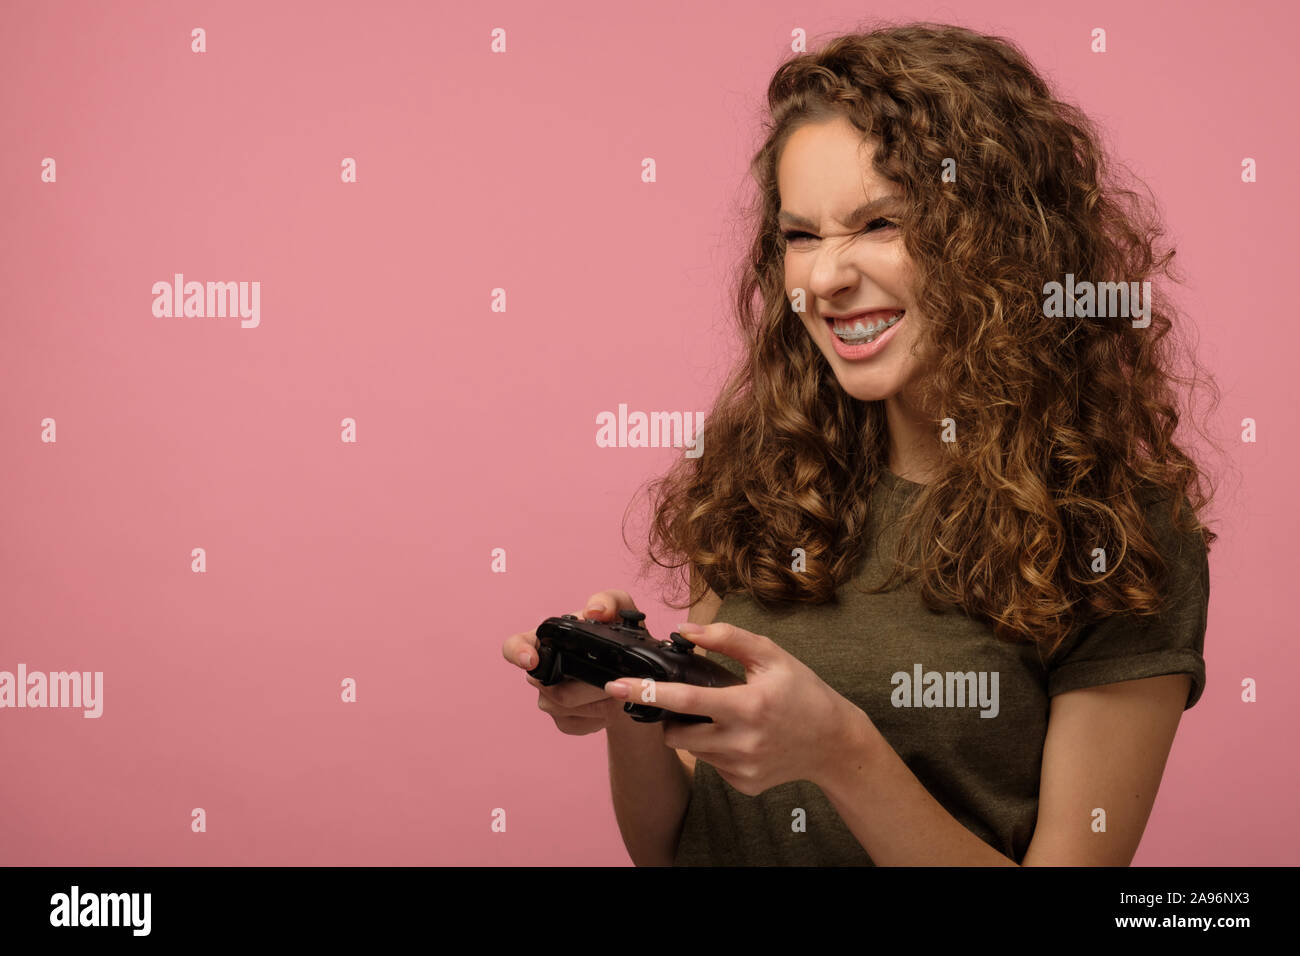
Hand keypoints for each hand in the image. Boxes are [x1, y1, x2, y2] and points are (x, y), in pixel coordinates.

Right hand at [502, 589, 640, 735]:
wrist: (637, 675)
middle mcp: (541, 671)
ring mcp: (549, 699)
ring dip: (598, 699)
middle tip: (615, 678)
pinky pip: (577, 724)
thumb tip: (594, 611)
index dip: (516, 652)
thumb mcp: (622, 611)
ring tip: (617, 688)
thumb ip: (609, 601)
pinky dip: (600, 716)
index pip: (514, 646)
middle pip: (549, 686)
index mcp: (547, 640)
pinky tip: (611, 705)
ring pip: (565, 706)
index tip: (530, 660)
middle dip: (586, 683)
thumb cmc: (621, 638)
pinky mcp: (564, 721)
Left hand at [604, 621, 860, 794]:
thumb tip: (684, 631)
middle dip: (671, 717)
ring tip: (727, 717)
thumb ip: (727, 639)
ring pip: (694, 750)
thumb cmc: (803, 692)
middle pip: (677, 733)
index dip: (647, 692)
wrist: (834, 742)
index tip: (616, 687)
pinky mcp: (745, 785)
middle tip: (692, 703)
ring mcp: (742, 769)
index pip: (685, 700)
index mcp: (748, 706)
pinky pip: (713, 766)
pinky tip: (742, 739)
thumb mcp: (772, 656)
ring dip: (697, 732)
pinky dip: (717, 750)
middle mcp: (742, 742)